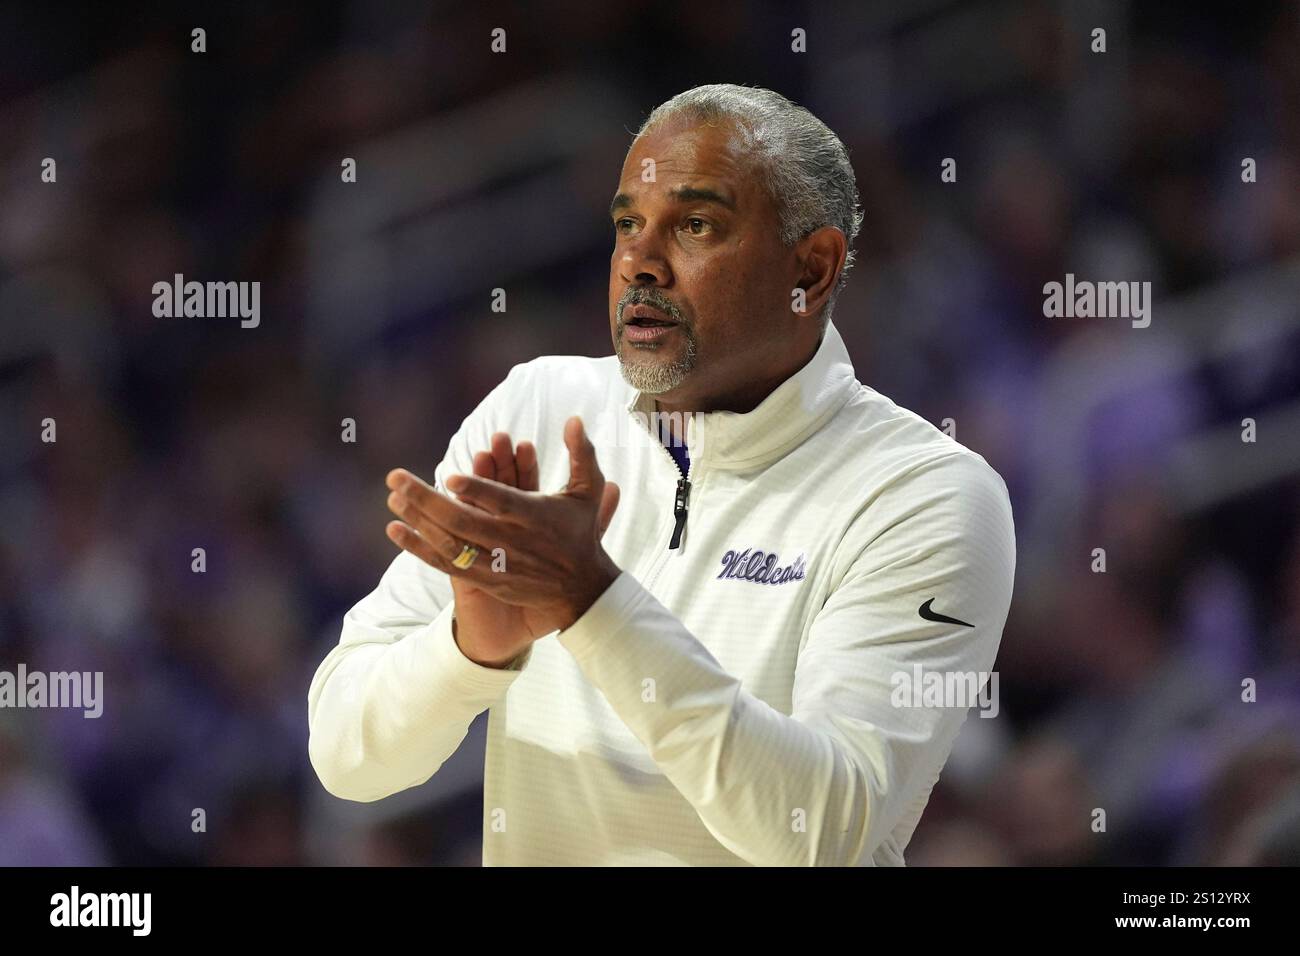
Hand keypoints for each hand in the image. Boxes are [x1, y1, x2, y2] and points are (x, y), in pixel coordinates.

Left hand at [386, 417, 620, 635]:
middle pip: (464, 521)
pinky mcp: (486, 579)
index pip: (502, 502)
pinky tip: (395, 530)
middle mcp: (512, 541)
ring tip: (393, 500)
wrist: (581, 589)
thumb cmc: (581, 532)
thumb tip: (574, 418)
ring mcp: (497, 562)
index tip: (450, 476)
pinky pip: (446, 564)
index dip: (477, 490)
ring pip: (450, 543)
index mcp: (535, 516)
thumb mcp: (589, 491)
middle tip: (396, 479)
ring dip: (418, 521)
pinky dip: (419, 548)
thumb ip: (581, 453)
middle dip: (427, 500)